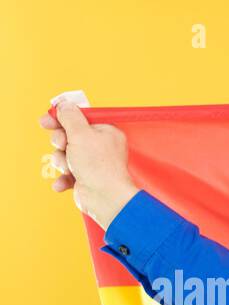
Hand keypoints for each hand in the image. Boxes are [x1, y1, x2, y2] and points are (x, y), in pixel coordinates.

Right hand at [40, 94, 139, 228]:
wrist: (105, 199)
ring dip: (61, 161)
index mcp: (106, 132)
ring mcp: (92, 164)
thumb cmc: (98, 165)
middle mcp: (101, 147)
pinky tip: (64, 182)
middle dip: (60, 142)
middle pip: (69, 136)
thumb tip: (64, 105)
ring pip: (65, 155)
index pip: (80, 118)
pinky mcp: (85, 179)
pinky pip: (67, 174)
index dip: (61, 119)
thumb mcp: (81, 133)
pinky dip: (63, 179)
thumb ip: (70, 116)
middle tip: (62, 145)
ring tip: (69, 168)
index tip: (47, 121)